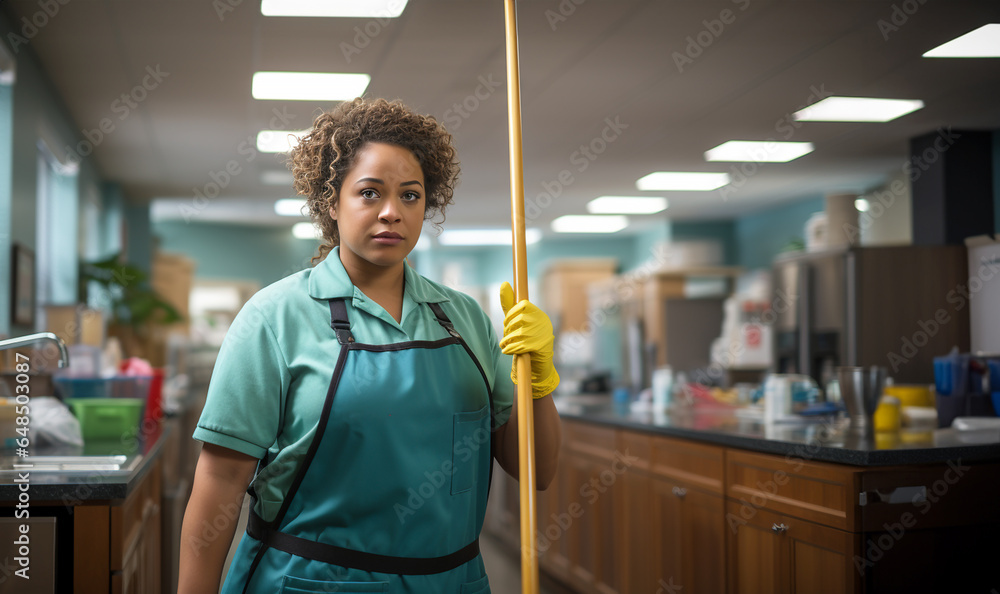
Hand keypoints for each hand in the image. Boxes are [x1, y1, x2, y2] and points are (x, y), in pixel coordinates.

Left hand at [499, 282, 558, 397]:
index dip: (510, 314)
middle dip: (507, 329)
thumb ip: (509, 306)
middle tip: (506, 337)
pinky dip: (510, 349)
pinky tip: (507, 351)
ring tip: (504, 345)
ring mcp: (542, 335)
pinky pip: (519, 345)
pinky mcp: (540, 347)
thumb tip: (504, 284)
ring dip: (507, 340)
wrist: (539, 367)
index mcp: (539, 315)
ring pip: (517, 333)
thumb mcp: (519, 323)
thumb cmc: (527, 342)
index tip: (507, 323)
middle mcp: (543, 322)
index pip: (522, 305)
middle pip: (518, 319)